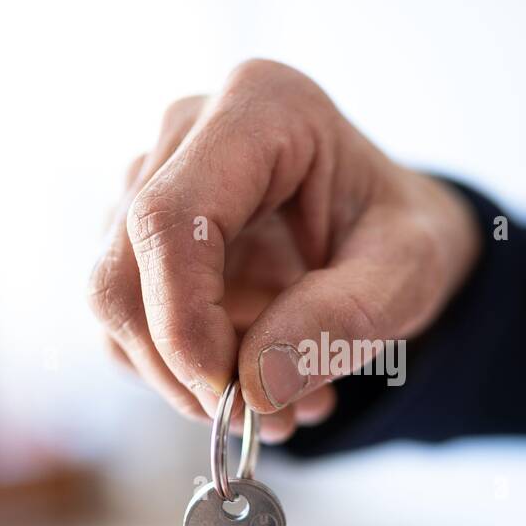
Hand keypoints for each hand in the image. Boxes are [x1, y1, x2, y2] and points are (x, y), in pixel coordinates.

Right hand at [88, 60, 480, 440]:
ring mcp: (151, 179)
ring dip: (187, 381)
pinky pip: (125, 325)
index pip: (170, 219)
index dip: (183, 321)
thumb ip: (342, 320)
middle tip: (265, 418)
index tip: (231, 395)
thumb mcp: (410, 274)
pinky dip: (181, 374)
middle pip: (123, 270)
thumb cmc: (404, 237)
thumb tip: (252, 385)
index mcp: (261, 107)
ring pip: (115, 306)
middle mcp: (188, 130)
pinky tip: (254, 378)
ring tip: (283, 400)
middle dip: (183, 367)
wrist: (389, 237)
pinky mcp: (136, 235)